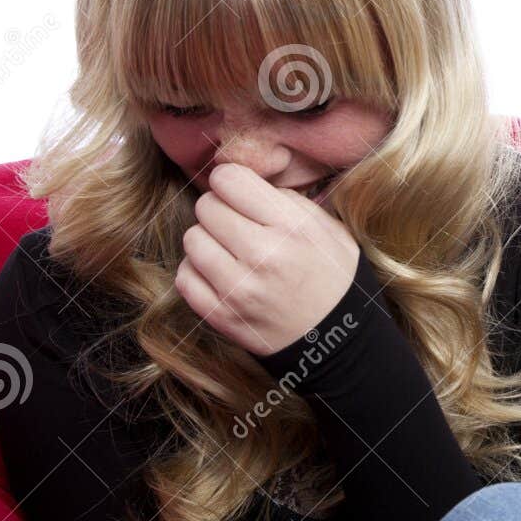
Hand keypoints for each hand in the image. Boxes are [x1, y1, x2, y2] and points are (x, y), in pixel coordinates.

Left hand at [174, 163, 361, 357]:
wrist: (336, 340)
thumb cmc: (334, 278)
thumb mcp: (330, 230)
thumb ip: (289, 200)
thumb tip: (244, 181)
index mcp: (292, 228)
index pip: (229, 180)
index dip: (232, 182)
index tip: (239, 193)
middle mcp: (262, 255)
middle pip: (206, 207)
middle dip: (221, 210)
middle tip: (238, 224)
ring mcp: (237, 289)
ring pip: (192, 239)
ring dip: (208, 240)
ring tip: (230, 251)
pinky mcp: (220, 315)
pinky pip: (184, 276)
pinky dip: (198, 271)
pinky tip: (219, 274)